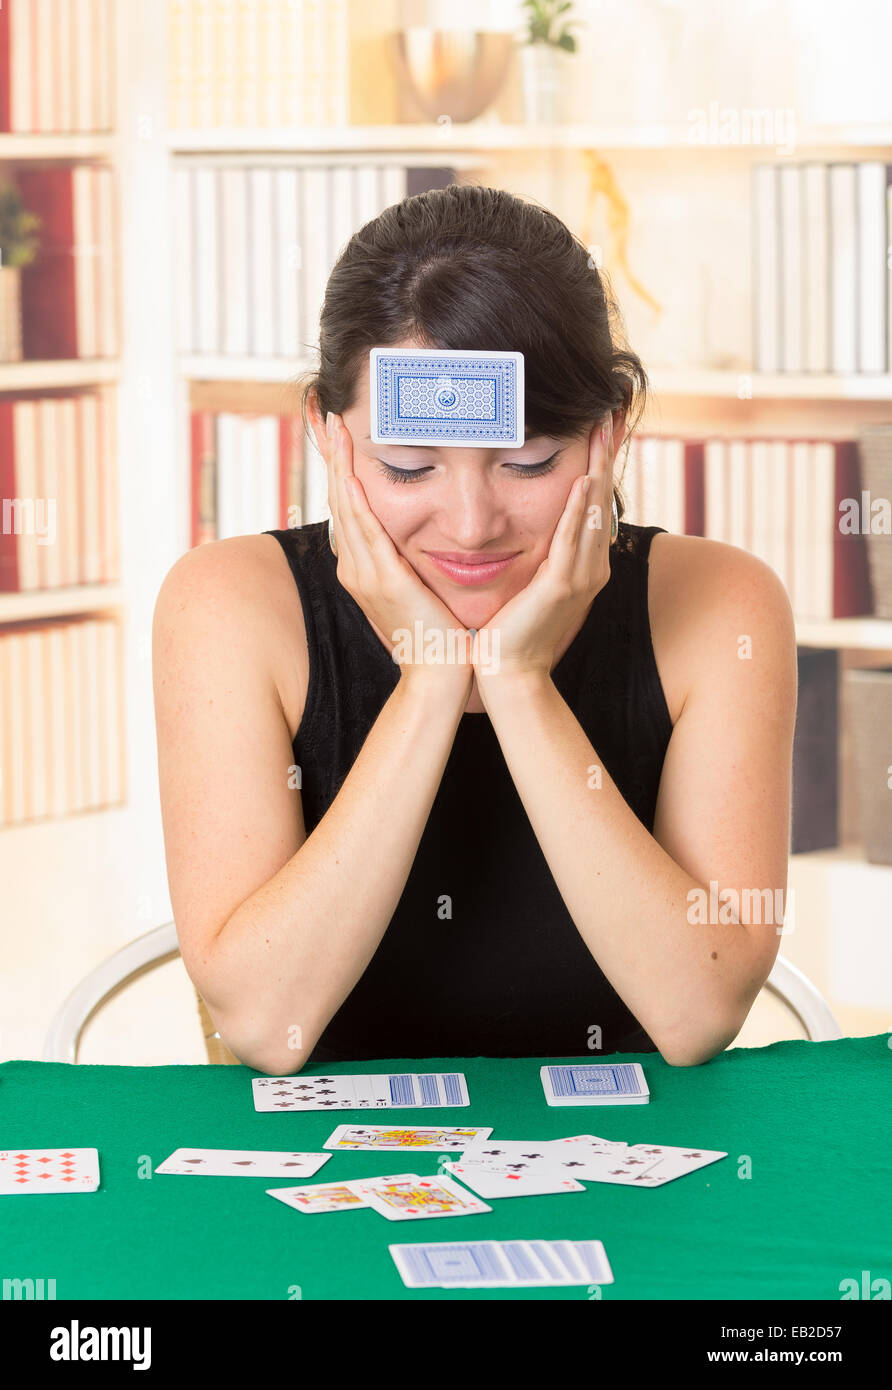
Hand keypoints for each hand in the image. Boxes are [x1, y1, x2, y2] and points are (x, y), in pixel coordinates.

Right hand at [324, 412, 473, 690]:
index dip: (340, 468)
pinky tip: (348, 478)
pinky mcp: (384, 582)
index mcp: (362, 566)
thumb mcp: (416, 587)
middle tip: (328, 416)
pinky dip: (356, 504)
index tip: (340, 435)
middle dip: (334, 457)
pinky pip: (366, 535)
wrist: (439, 672)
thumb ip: (408, 560)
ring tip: (335, 431)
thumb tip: (411, 538)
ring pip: (347, 509)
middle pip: (339, 500)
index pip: (347, 506)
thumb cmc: (436, 633)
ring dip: (340, 467)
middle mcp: (355, 567)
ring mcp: (366, 575)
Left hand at [472, 413, 615, 681]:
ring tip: (602, 433)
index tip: (601, 427)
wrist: (509, 673)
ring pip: (592, 514)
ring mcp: (580, 578)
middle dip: (606, 456)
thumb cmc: (512, 631)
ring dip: (597, 471)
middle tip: (611, 413)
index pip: (596, 503)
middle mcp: (591, 568)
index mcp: (585, 565)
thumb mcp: (531, 583)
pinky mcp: (561, 588)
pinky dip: (577, 511)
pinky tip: (581, 483)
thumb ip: (539, 554)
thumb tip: (531, 524)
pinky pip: (571, 541)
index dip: (601, 463)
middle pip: (603, 500)